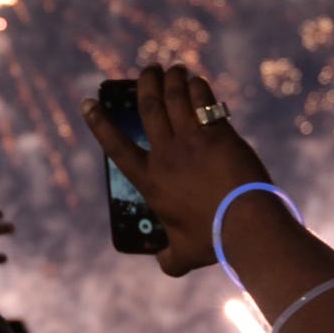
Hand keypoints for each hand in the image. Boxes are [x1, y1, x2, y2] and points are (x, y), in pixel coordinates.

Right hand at [80, 65, 272, 277]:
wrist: (245, 225)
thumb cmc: (213, 241)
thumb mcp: (184, 255)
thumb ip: (168, 258)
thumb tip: (163, 264)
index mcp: (150, 181)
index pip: (116, 146)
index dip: (98, 122)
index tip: (88, 102)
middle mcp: (166, 155)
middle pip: (149, 107)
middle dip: (145, 83)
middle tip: (148, 69)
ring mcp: (192, 141)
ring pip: (175, 98)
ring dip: (172, 79)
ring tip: (173, 68)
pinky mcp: (219, 134)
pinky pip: (203, 101)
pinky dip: (199, 88)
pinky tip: (198, 81)